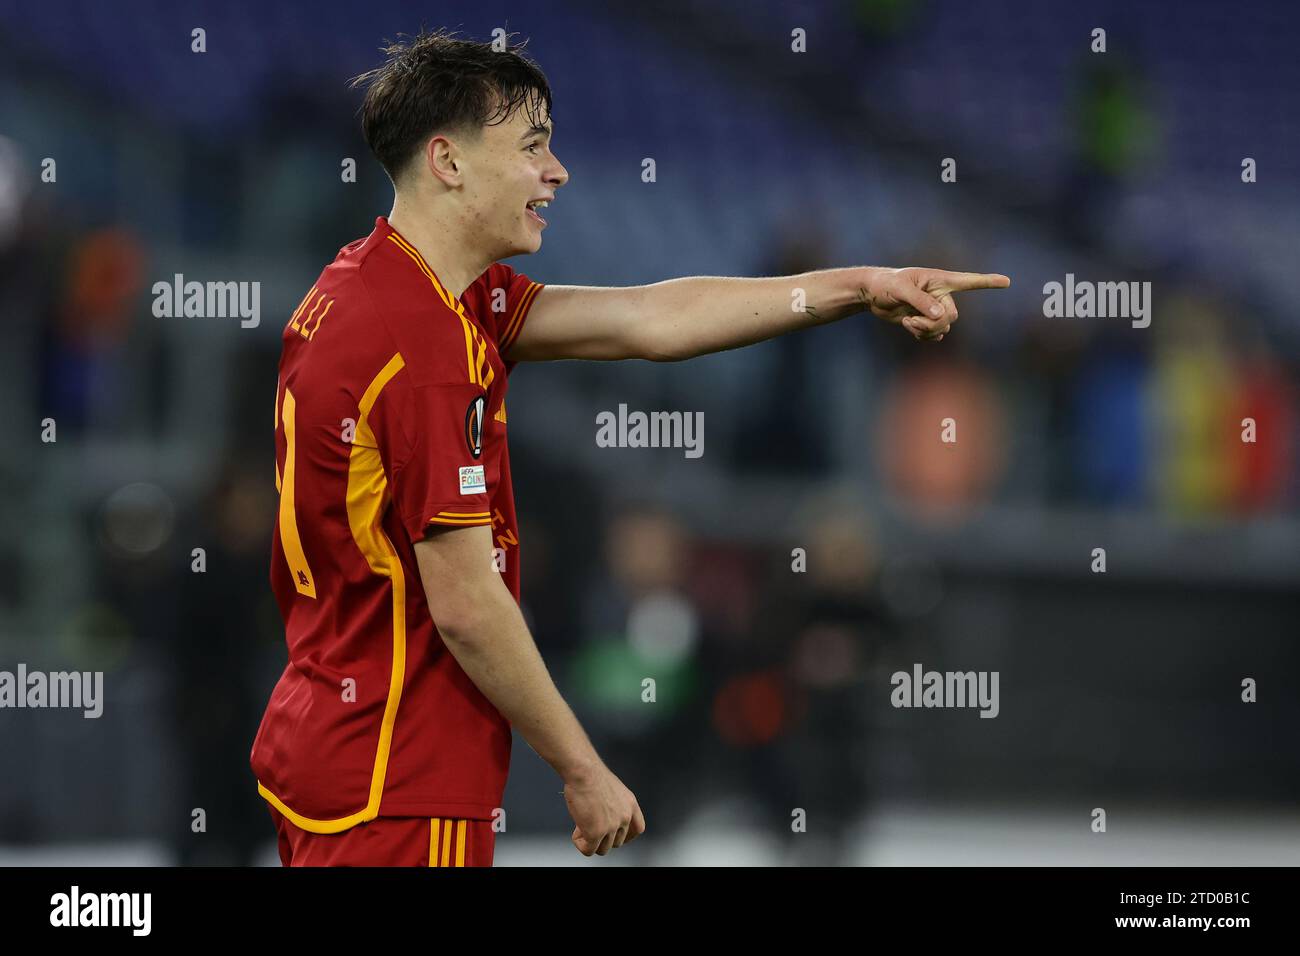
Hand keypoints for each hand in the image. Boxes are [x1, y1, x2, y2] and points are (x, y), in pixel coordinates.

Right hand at [563, 763, 644, 856]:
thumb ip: (613, 805)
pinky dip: (580, 844)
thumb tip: (602, 820)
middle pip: (617, 842)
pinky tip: (575, 832)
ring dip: (590, 841)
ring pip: (602, 849)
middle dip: (602, 837)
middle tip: (587, 823)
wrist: (583, 771)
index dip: (626, 836)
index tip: (613, 835)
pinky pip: (589, 850)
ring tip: (579, 826)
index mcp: (630, 804)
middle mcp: (625, 817)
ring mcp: (612, 826)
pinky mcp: (596, 833)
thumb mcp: (610, 789)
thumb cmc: (590, 775)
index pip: (638, 829)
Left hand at [864, 267, 1009, 341]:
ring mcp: (934, 308)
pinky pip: (935, 335)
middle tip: (912, 320)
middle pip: (952, 316)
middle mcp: (941, 294)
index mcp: (939, 280)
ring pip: (944, 328)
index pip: (968, 281)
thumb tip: (940, 314)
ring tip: (908, 321)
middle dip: (933, 323)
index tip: (1007, 281)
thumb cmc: (886, 284)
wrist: (873, 294)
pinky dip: (923, 336)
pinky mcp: (926, 321)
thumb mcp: (900, 289)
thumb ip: (920, 301)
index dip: (987, 282)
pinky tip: (910, 327)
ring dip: (925, 330)